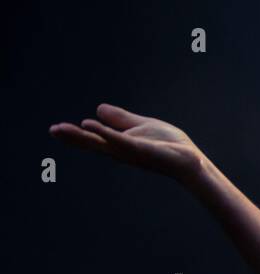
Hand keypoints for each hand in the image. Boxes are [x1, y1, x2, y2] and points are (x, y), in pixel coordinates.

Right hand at [49, 104, 206, 185]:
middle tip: (52, 130)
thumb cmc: (168, 146)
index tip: (56, 129)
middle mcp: (121, 150)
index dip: (76, 135)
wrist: (189, 159)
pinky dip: (104, 133)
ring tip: (60, 130)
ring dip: (81, 137)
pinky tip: (89, 125)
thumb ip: (120, 120)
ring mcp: (130, 151)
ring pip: (101, 143)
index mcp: (120, 144)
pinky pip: (120, 140)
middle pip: (93, 143)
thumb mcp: (140, 126)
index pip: (94, 138)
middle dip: (73, 137)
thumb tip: (98, 109)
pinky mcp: (140, 150)